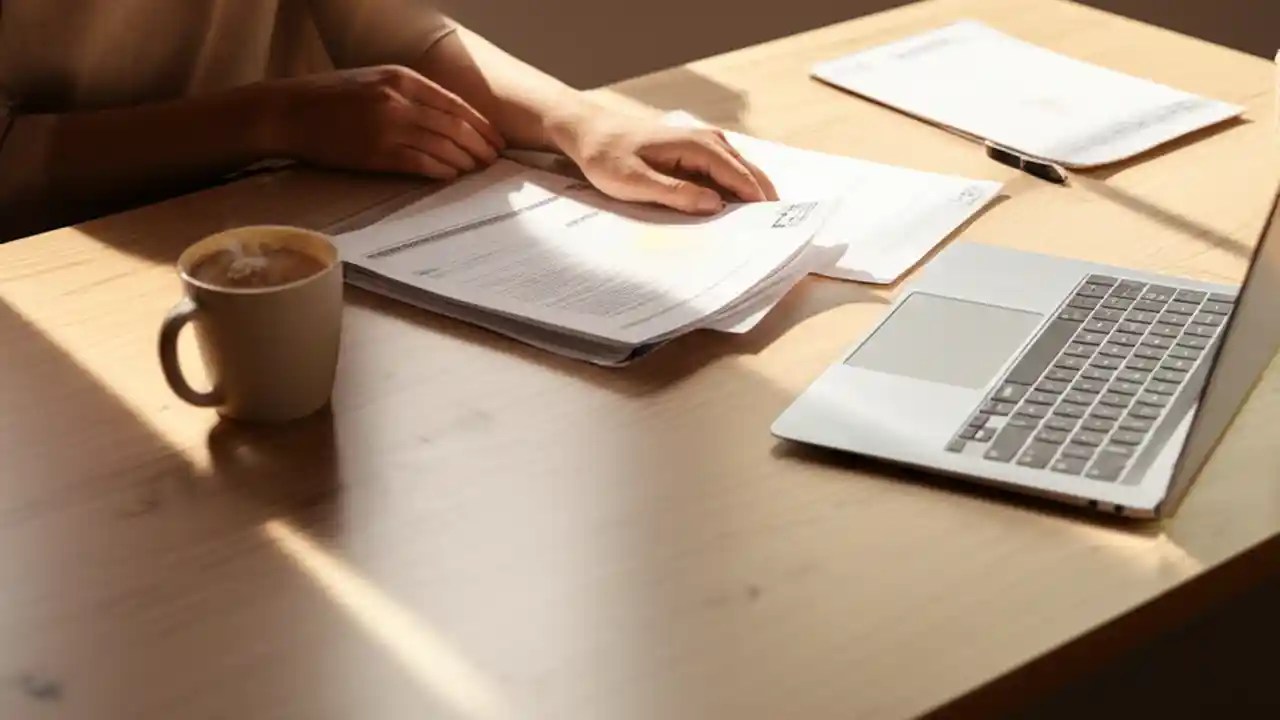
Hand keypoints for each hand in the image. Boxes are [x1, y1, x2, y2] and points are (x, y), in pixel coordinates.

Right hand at [258, 65, 505, 178]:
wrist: (289, 112)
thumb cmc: (331, 98)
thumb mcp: (375, 81)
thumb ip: (410, 95)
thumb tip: (447, 118)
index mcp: (402, 78)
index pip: (456, 104)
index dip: (481, 124)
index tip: (496, 138)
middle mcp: (399, 99)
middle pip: (455, 125)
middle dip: (480, 145)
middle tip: (493, 159)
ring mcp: (388, 126)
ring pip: (442, 145)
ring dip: (465, 160)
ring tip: (477, 170)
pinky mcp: (376, 152)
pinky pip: (420, 163)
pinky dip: (441, 170)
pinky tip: (452, 176)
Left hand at [553, 107, 778, 213]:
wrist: (590, 131)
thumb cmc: (607, 156)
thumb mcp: (635, 181)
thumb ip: (676, 193)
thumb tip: (715, 205)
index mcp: (697, 146)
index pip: (741, 177)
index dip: (759, 202)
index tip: (775, 228)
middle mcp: (709, 140)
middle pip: (750, 173)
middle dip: (765, 200)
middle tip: (779, 233)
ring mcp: (705, 143)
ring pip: (741, 172)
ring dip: (753, 196)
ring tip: (764, 227)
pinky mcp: (697, 151)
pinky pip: (727, 172)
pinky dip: (737, 190)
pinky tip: (737, 212)